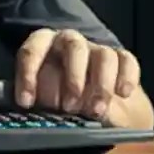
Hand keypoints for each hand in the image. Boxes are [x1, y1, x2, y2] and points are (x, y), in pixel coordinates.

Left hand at [14, 28, 140, 124]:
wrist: (98, 109)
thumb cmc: (60, 101)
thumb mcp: (43, 102)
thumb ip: (39, 101)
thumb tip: (35, 107)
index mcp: (42, 47)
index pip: (31, 51)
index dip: (28, 76)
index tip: (27, 102)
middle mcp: (69, 42)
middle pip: (73, 46)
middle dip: (73, 78)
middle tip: (70, 107)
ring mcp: (96, 49)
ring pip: (103, 55)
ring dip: (101, 84)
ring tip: (96, 111)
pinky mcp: (120, 59)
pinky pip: (126, 60)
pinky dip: (126, 77)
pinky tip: (123, 94)